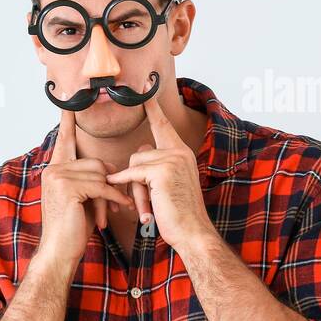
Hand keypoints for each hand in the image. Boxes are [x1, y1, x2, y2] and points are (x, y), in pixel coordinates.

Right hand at [39, 107, 133, 267]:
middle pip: (95, 162)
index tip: (69, 103)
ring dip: (114, 192)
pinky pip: (101, 186)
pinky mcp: (67, 187)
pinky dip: (115, 198)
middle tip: (119, 200)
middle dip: (110, 181)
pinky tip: (121, 209)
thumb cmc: (73, 229)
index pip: (64, 140)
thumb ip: (89, 180)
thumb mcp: (83, 199)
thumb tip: (108, 171)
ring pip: (100, 174)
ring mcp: (58, 177)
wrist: (59, 252)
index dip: (68, 122)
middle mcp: (53, 170)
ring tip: (119, 209)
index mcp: (54, 170)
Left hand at [104, 89, 215, 254]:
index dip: (153, 108)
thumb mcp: (166, 184)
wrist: (192, 232)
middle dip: (135, 178)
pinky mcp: (163, 170)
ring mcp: (172, 159)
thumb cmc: (177, 214)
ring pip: (134, 164)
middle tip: (145, 202)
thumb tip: (138, 152)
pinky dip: (128, 187)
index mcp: (181, 152)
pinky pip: (133, 174)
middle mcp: (179, 151)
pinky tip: (133, 205)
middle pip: (139, 152)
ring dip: (134, 189)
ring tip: (147, 208)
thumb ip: (155, 165)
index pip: (162, 125)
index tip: (146, 87)